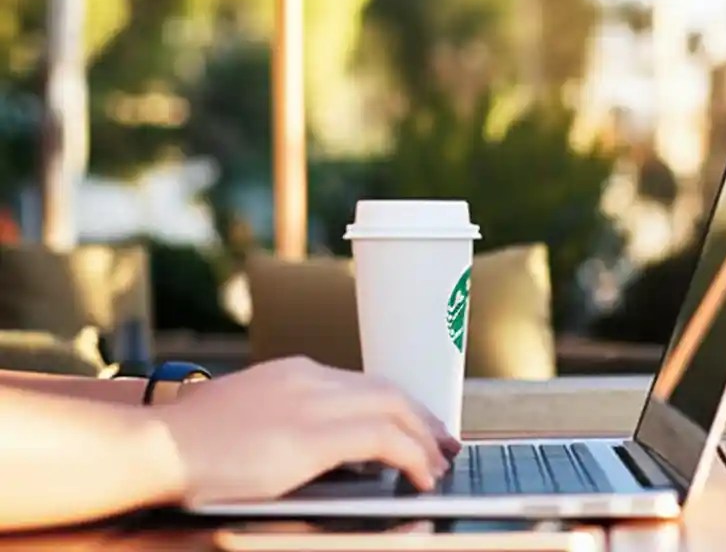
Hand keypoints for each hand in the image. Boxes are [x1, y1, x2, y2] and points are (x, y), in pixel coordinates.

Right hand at [153, 356, 459, 504]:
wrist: (157, 445)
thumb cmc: (187, 444)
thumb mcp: (246, 418)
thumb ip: (288, 422)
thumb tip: (323, 446)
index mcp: (293, 372)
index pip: (363, 383)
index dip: (398, 404)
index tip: (415, 423)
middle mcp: (311, 378)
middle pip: (388, 391)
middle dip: (422, 417)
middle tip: (444, 442)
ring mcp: (314, 403)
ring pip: (395, 410)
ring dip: (425, 439)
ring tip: (439, 464)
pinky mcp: (316, 435)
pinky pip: (386, 440)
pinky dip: (413, 456)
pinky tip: (422, 476)